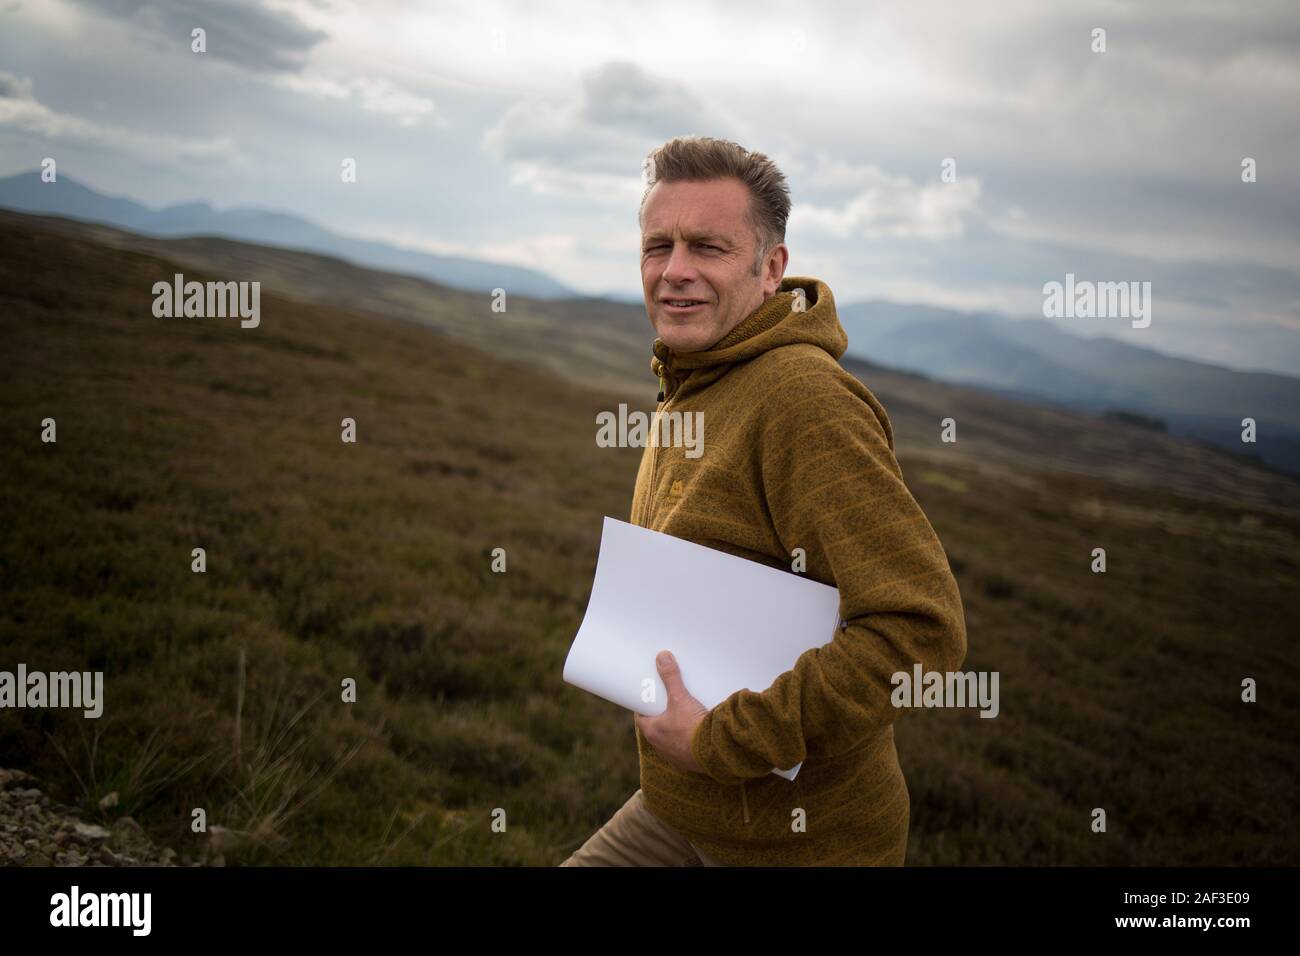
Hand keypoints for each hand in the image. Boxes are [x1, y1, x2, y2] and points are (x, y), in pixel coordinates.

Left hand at [635, 651, 708, 773]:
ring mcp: (674, 755)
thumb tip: (662, 657)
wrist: (714, 752)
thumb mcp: (680, 698)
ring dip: (676, 729)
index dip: (646, 705)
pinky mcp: (688, 762)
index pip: (642, 716)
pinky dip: (689, 740)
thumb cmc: (692, 727)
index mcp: (652, 731)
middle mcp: (660, 746)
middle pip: (657, 726)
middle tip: (671, 702)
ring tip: (686, 715)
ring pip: (670, 738)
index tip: (652, 697)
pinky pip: (685, 748)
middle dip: (663, 715)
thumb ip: (671, 677)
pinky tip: (697, 732)